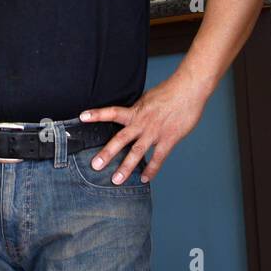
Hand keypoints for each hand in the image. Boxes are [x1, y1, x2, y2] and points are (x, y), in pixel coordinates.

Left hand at [79, 76, 204, 184]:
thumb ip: (138, 111)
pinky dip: (151, 169)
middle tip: (95, 166)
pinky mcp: (168, 139)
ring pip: (137, 152)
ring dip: (126, 168)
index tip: (82, 117)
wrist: (188, 90)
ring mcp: (155, 132)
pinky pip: (157, 158)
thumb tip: (130, 116)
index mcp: (135, 111)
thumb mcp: (147, 98)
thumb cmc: (170, 92)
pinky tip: (144, 179)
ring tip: (116, 181)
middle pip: (121, 139)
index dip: (97, 114)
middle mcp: (142, 123)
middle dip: (107, 153)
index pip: (112, 112)